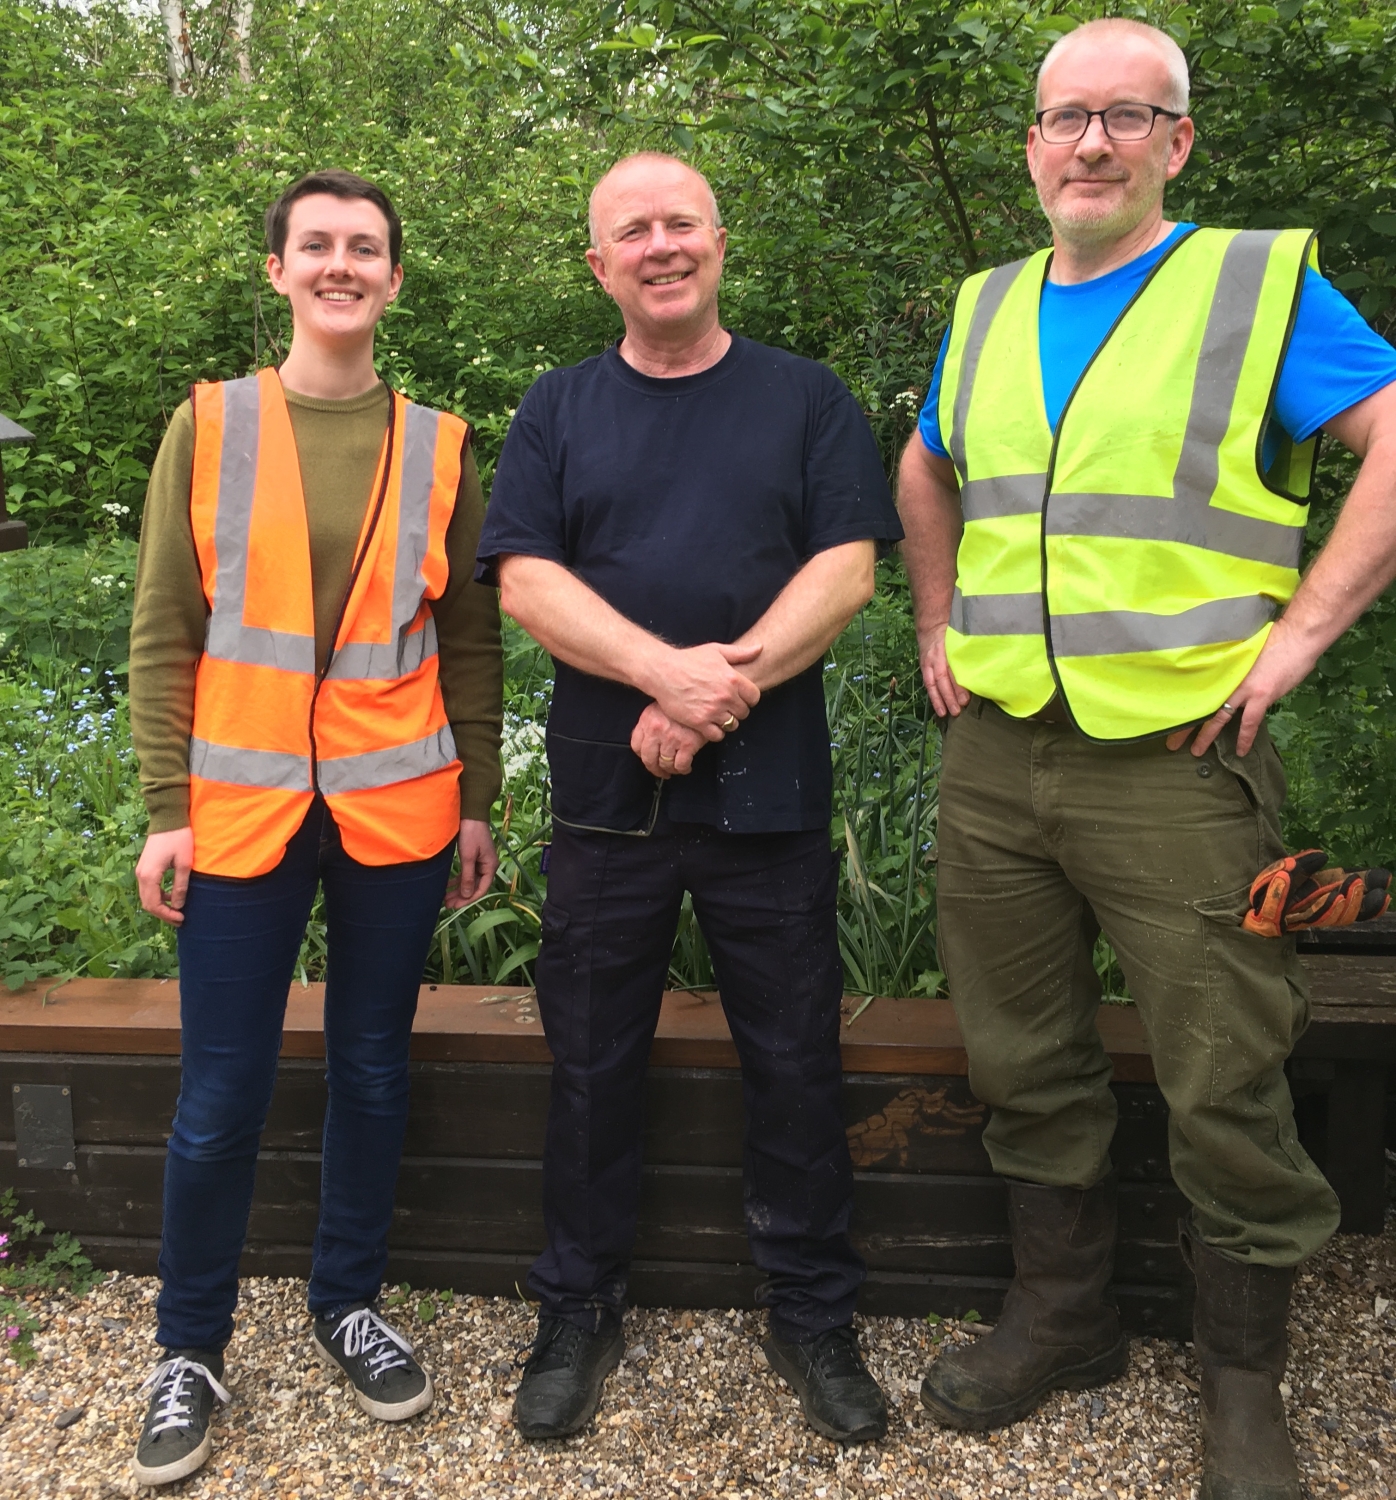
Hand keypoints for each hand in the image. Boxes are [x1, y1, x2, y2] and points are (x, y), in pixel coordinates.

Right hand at [135, 828, 194, 925]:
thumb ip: (180, 886)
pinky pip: (149, 887)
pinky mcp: (144, 866)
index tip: (181, 918)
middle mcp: (140, 875)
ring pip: (147, 896)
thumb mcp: (184, 864)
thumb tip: (178, 905)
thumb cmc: (178, 839)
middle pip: (148, 903)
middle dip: (163, 913)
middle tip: (180, 918)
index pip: (154, 904)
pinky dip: (159, 895)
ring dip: (161, 904)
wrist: (168, 818)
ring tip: (178, 909)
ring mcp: (141, 870)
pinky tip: (173, 895)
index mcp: (149, 876)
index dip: (167, 915)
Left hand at [445, 819, 498, 908]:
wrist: (471, 815)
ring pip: (469, 881)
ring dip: (458, 889)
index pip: (481, 889)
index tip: (456, 905)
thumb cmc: (471, 834)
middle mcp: (487, 866)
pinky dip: (458, 880)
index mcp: (490, 867)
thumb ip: (467, 877)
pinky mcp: (473, 857)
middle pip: (475, 886)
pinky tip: (448, 885)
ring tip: (445, 898)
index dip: (469, 899)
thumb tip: (466, 895)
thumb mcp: (468, 857)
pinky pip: (466, 873)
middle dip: (461, 896)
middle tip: (447, 905)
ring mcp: (480, 862)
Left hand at [630, 703, 707, 776]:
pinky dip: (683, 769)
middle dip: (655, 769)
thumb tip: (647, 740)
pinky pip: (681, 765)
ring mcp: (671, 738)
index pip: (636, 745)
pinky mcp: (687, 744)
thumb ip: (651, 722)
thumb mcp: (661, 707)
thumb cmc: (683, 702)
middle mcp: (656, 730)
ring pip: (665, 764)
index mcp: (647, 720)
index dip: (643, 756)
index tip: (649, 760)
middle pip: (648, 759)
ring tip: (674, 769)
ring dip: (670, 770)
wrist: (703, 698)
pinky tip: (686, 768)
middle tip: (661, 772)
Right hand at [650, 642, 761, 738]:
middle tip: (726, 706)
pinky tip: (709, 724)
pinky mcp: (699, 722)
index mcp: (733, 679)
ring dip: (727, 722)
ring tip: (717, 715)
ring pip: (732, 725)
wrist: (663, 671)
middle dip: (737, 710)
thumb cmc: (689, 659)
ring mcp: (713, 710)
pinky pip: (717, 735)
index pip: (754, 697)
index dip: (748, 699)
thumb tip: (760, 648)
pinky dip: (715, 732)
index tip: (740, 698)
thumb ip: (740, 653)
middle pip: (744, 712)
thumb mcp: (716, 650)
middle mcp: (726, 696)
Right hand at [918, 623, 969, 719]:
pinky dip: (934, 698)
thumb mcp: (961, 638)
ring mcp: (927, 664)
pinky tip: (939, 709)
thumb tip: (983, 671)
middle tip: (958, 711)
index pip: (951, 671)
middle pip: (941, 680)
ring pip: (932, 684)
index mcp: (946, 649)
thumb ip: (969, 652)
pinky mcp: (924, 669)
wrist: (931, 626)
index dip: (958, 686)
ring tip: (945, 714)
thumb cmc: (951, 633)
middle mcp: (935, 658)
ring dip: (939, 700)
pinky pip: (928, 685)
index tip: (966, 699)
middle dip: (949, 696)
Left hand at [1167, 617, 1320, 757]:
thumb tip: (1225, 674)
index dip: (1184, 705)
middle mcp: (1227, 679)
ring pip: (1218, 717)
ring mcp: (1243, 689)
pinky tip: (1240, 751)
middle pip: (1200, 705)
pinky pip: (1249, 722)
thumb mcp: (1244, 649)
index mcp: (1220, 668)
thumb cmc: (1274, 636)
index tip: (1170, 716)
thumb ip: (1232, 665)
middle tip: (1170, 743)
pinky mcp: (1260, 695)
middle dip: (1184, 726)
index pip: (1196, 691)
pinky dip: (1245, 737)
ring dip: (1206, 735)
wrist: (1296, 635)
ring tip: (1195, 752)